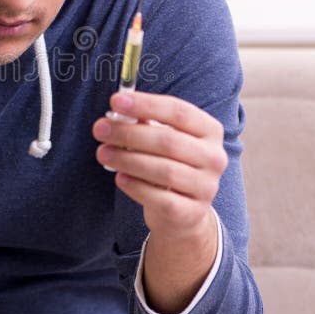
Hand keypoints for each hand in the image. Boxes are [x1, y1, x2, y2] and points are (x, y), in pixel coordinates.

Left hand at [93, 90, 227, 239]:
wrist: (182, 211)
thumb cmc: (167, 163)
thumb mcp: (161, 138)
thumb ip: (143, 123)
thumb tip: (117, 113)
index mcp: (209, 130)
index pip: (178, 111)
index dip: (146, 104)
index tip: (116, 101)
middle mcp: (214, 157)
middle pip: (168, 140)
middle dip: (129, 133)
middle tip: (100, 129)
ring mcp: (206, 187)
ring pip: (164, 170)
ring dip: (128, 159)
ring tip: (103, 153)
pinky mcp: (192, 212)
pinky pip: (161, 199)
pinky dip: (136, 186)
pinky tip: (120, 178)